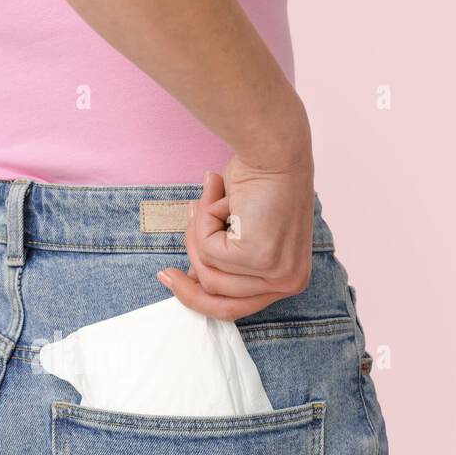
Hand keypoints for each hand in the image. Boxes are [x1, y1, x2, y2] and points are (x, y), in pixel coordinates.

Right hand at [157, 154, 315, 320]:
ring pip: (210, 275)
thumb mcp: (236, 231)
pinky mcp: (261, 257)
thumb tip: (190, 280)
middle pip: (223, 305)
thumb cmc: (258, 179)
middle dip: (187, 288)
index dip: (200, 297)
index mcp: (291, 278)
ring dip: (199, 236)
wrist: (273, 147)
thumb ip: (220, 260)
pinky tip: (221, 197)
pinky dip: (205, 221)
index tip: (174, 279)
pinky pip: (209, 252)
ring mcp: (278, 273)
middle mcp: (291, 282)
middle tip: (164, 274)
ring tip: (207, 203)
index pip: (239, 307)